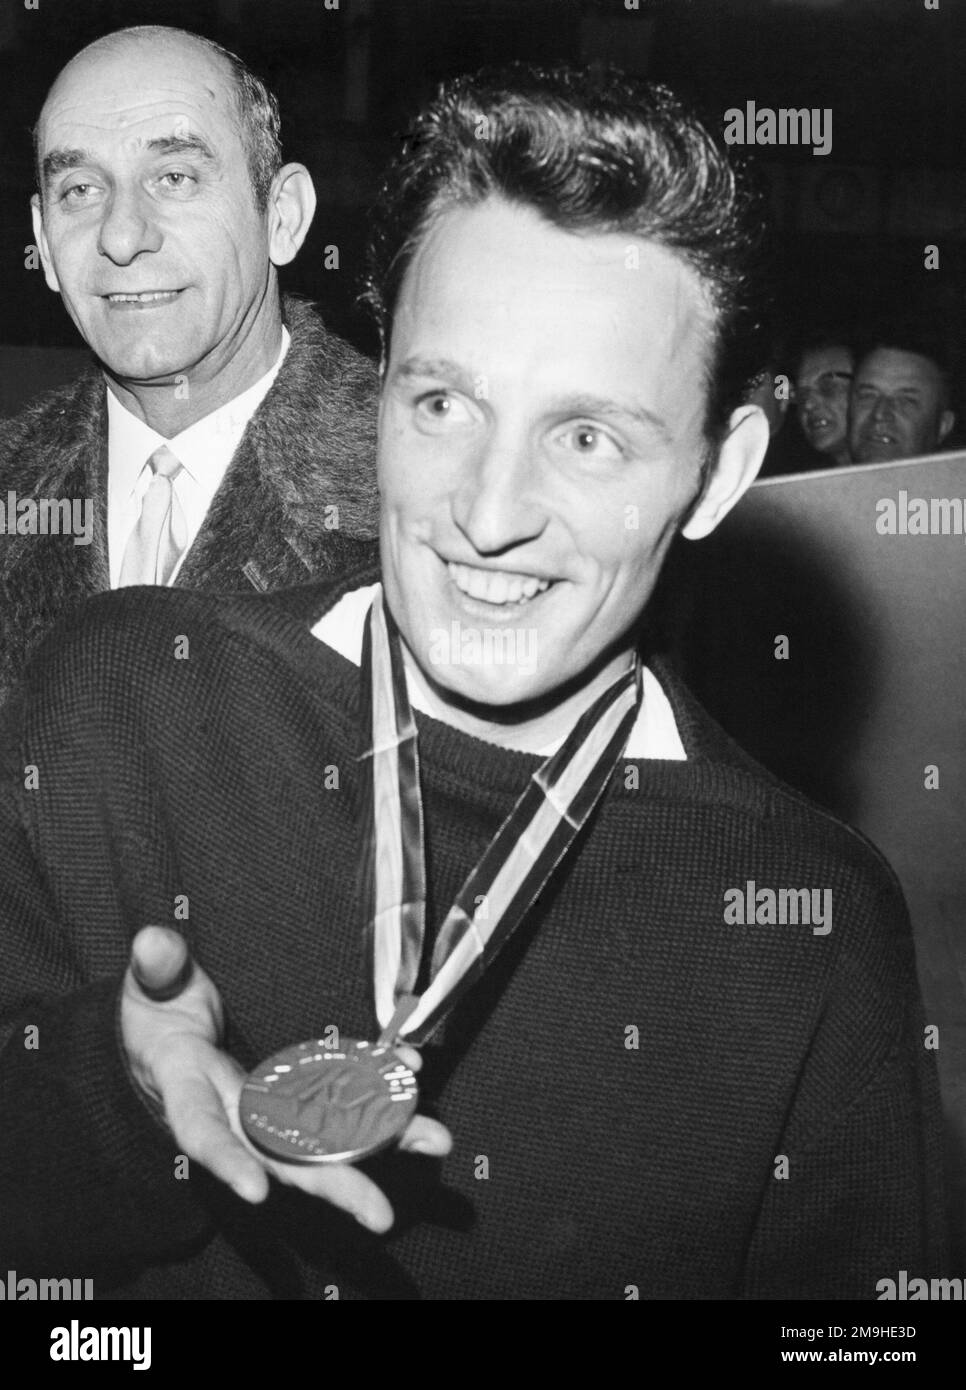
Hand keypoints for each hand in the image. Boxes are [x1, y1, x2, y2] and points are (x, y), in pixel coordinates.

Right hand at [120, 926, 450, 1229]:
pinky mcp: (299, 1091)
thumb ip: (156, 968)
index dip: (227, 1160)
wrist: (166, 1035)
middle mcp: (235, 1112)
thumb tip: (152, 940)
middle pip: (284, 1157)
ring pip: (327, 1136)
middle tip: (381, 1213)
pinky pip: (342, 1098)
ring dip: (381, 1141)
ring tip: (433, 1141)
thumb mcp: (149, 988)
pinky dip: (378, 1092)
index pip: (202, 1130)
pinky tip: (412, 1079)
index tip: (257, 1190)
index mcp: (188, 1089)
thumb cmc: (155, 1014)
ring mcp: (271, 1107)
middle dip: (334, 1183)